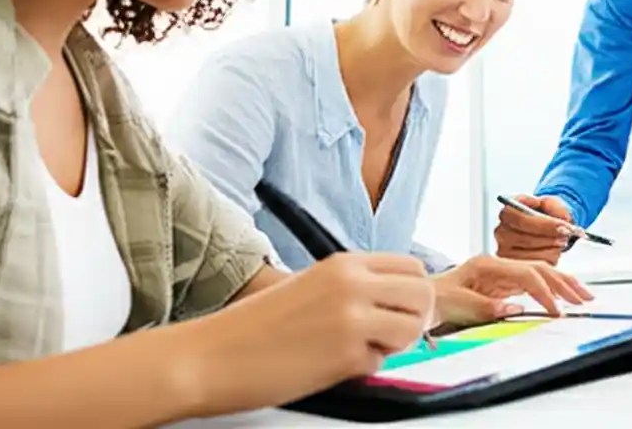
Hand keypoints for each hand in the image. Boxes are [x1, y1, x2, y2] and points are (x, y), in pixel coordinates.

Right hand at [180, 255, 434, 416]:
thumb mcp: (311, 288)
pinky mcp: (345, 353)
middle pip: (422, 294)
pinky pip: (381, 362)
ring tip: (360, 351)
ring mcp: (351, 317)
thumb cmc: (255, 328)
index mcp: (343, 263)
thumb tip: (399, 303)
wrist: (209, 356)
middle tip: (392, 337)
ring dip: (395, 344)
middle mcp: (352, 283)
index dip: (412, 293)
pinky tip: (331, 365)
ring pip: (413, 328)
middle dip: (416, 319)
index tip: (400, 312)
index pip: (411, 267)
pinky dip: (364, 368)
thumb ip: (355, 287)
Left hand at [433, 254, 593, 325]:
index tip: (557, 311)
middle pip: (539, 268)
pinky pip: (531, 283)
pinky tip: (562, 298)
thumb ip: (488, 306)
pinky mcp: (501, 284)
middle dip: (564, 283)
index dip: (544, 292)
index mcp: (487, 265)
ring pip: (539, 273)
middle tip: (584, 298)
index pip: (526, 274)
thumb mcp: (458, 306)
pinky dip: (549, 290)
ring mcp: (500, 273)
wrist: (421, 300)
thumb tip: (516, 308)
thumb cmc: (435, 301)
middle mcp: (497, 265)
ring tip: (582, 296)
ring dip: (562, 284)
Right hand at [493, 194, 576, 263]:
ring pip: (532, 254)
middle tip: (566, 233)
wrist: (545, 225)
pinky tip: (553, 250)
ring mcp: (505, 251)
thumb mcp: (551, 203)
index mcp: (507, 212)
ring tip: (561, 241)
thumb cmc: (544, 213)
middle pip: (526, 239)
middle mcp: (501, 232)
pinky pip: (536, 266)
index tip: (561, 224)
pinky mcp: (514, 266)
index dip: (543, 224)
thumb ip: (555, 207)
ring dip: (552, 248)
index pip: (520, 219)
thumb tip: (562, 218)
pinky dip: (550, 258)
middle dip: (550, 237)